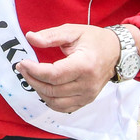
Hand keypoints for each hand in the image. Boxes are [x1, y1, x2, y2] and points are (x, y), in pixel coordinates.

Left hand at [16, 24, 138, 112]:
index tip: (23, 63)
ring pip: (55, 102)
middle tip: (23, 68)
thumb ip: (51, 36)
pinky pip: (63, 107)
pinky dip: (49, 100)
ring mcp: (88, 95)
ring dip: (39, 90)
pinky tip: (43, 88)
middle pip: (52, 89)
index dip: (35, 71)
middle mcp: (87, 84)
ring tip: (31, 77)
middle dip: (32, 79)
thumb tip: (30, 38)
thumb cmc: (94, 40)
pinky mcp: (86, 100)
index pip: (54, 75)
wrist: (116, 52)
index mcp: (85, 65)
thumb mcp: (73, 31)